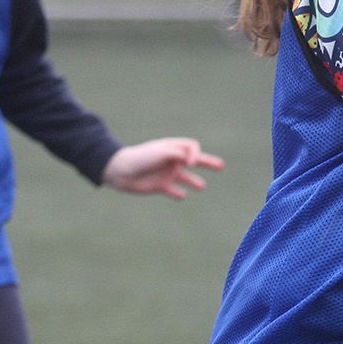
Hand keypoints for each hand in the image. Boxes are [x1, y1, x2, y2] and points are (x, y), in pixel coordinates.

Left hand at [101, 138, 224, 197]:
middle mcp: (172, 160)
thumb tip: (193, 161)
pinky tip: (181, 195)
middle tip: (221, 166)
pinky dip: (178, 193)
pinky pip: (174, 190)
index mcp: (172, 148)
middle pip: (194, 161)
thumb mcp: (162, 152)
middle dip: (207, 163)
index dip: (196, 155)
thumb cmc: (141, 158)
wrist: (121, 172)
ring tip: (202, 186)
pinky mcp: (161, 186)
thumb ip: (179, 154)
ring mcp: (167, 173)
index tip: (190, 163)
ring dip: (194, 181)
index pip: (192, 148)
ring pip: (186, 177)